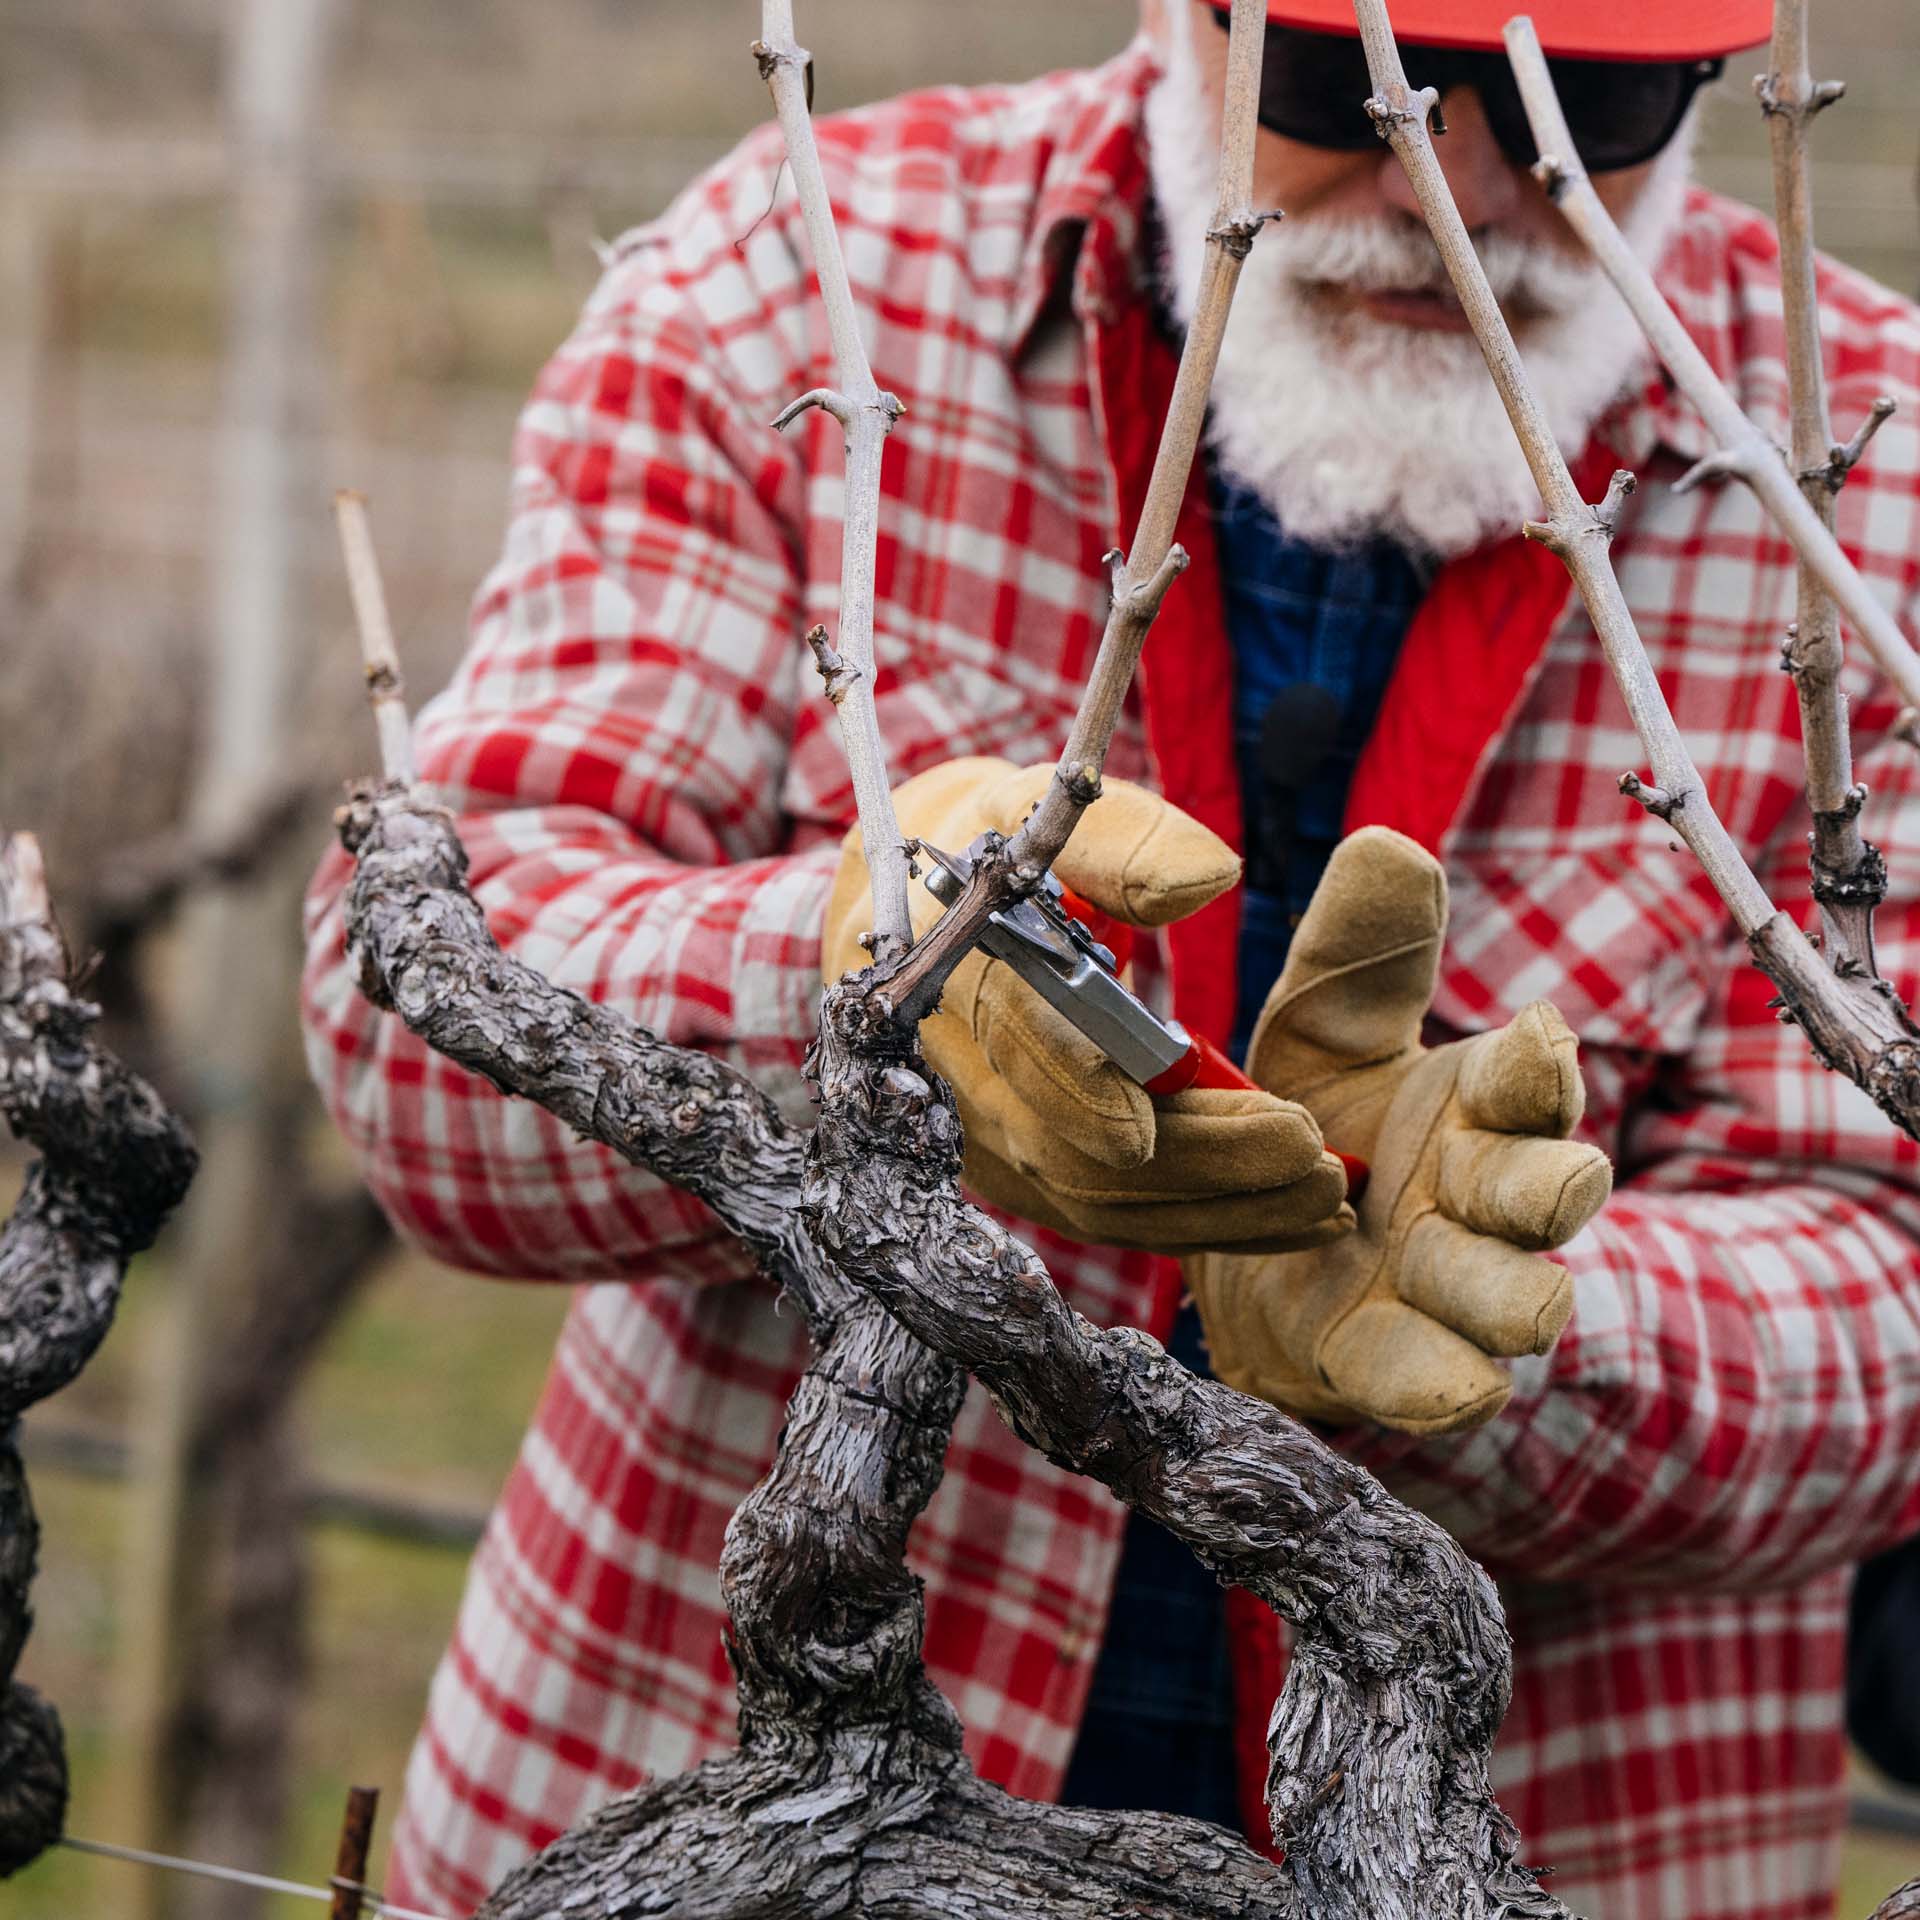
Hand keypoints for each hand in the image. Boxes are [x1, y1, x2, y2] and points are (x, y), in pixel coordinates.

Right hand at [821, 757, 1350, 1252]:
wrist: (925, 907)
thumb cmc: (1008, 847)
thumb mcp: (1054, 811)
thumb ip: (1127, 841)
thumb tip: (1207, 879)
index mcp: (948, 961)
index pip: (1007, 1032)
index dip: (1076, 1080)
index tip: (1157, 1114)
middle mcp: (946, 1066)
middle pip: (1059, 1143)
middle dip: (1188, 1160)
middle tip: (1308, 1161)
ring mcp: (974, 1132)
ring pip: (1084, 1197)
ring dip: (1207, 1209)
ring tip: (1322, 1200)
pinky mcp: (1012, 1172)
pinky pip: (1102, 1215)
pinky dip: (1195, 1223)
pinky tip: (1283, 1217)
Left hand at [1185, 827, 1612, 1434]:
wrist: (1248, 1244)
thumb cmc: (1313, 1120)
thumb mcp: (1321, 1025)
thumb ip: (1359, 948)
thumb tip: (1385, 844)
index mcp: (1478, 1106)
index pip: (1536, 1077)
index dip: (1537, 1064)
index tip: (1529, 1037)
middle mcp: (1484, 1201)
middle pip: (1551, 1193)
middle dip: (1542, 1185)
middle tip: (1521, 1177)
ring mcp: (1449, 1291)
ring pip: (1519, 1300)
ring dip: (1505, 1290)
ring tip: (1453, 1268)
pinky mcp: (1395, 1363)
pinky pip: (1442, 1384)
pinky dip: (1447, 1382)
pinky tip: (1451, 1380)